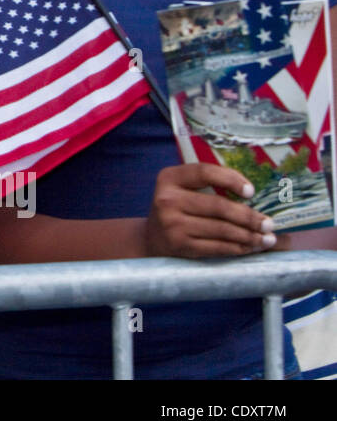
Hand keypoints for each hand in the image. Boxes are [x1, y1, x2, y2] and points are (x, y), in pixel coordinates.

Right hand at [144, 163, 280, 257]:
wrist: (152, 239)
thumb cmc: (177, 210)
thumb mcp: (182, 190)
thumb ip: (209, 186)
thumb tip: (256, 193)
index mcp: (170, 178)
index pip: (204, 172)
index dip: (231, 179)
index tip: (251, 191)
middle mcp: (167, 200)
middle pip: (218, 206)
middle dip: (249, 216)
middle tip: (269, 223)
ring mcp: (172, 224)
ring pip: (222, 229)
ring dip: (250, 235)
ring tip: (267, 238)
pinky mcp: (180, 246)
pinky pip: (217, 247)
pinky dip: (238, 248)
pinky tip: (251, 247)